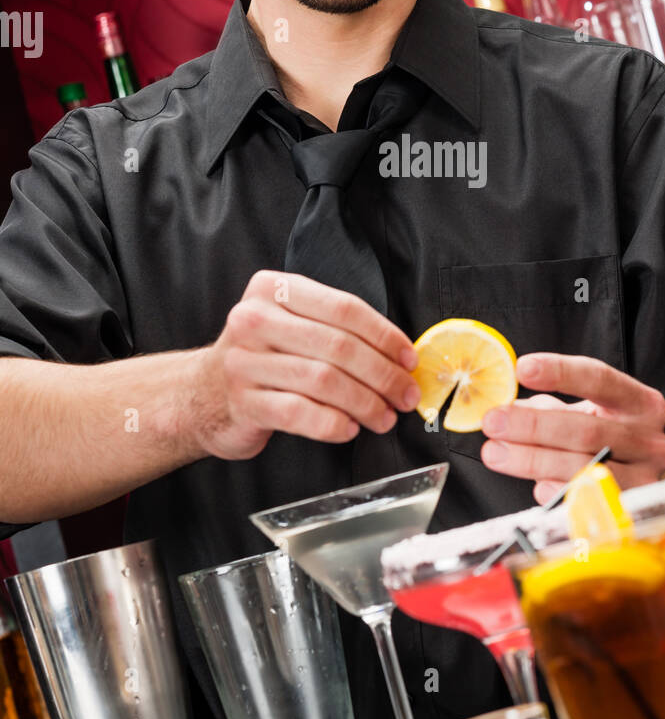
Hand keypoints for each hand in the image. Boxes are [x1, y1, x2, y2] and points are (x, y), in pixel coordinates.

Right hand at [199, 271, 419, 459]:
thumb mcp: (290, 324)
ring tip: (384, 416)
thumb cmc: (263, 358)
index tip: (409, 359)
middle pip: (338, 346)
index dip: (385, 336)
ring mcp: (244, 361)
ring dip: (365, 403)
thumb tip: (400, 356)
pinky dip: (334, 424)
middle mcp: (254, 319)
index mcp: (273, 289)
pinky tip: (350, 429)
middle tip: (405, 395)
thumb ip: (335, 328)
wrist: (201, 394)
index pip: (344, 308)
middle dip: (383, 375)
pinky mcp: (243, 402)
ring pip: (324, 381)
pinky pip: (300, 413)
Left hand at [479, 353, 664, 502]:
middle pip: (586, 430)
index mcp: (640, 403)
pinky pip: (586, 502)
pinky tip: (534, 484)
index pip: (599, 380)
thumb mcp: (591, 413)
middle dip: (533, 425)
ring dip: (533, 460)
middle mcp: (648, 439)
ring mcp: (644, 477)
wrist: (649, 477)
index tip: (522, 369)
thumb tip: (507, 408)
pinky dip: (556, 492)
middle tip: (494, 421)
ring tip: (497, 452)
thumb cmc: (613, 438)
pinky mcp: (631, 510)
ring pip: (583, 467)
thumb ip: (552, 406)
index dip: (560, 373)